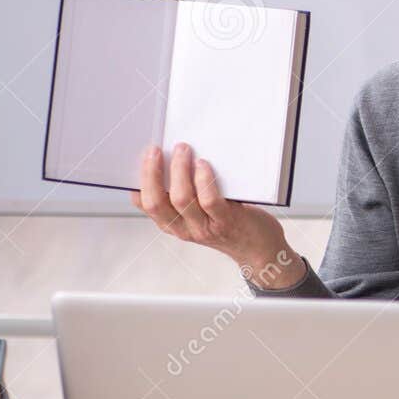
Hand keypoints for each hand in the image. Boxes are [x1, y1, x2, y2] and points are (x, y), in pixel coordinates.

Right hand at [130, 142, 304, 288]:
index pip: (145, 205)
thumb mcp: (199, 213)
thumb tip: (174, 158)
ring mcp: (204, 227)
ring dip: (179, 171)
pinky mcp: (226, 222)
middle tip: (155, 149)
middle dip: (151, 173)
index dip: (139, 181)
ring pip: (181, 199)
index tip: (141, 156)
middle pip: (156, 202)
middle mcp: (184, 228)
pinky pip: (210, 201)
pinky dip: (204, 180)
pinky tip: (204, 165)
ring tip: (183, 149)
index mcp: (172, 224)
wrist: (259, 249)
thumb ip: (185, 195)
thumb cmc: (229, 223)